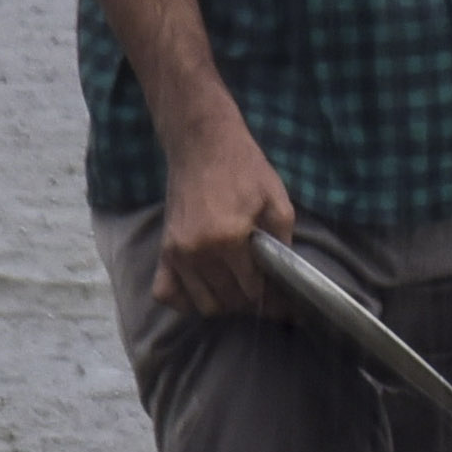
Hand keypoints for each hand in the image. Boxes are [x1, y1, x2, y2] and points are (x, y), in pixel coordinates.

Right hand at [154, 116, 297, 320]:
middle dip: (249, 303)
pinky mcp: (163, 250)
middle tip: (265, 296)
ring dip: (222, 303)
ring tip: (239, 290)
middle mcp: (198, 252)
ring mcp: (176, 254)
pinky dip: (184, 300)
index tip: (284, 304)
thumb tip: (287, 275)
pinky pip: (166, 293)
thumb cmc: (245, 169)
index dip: (271, 300)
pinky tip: (204, 290)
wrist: (203, 147)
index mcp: (229, 240)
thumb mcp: (277, 201)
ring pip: (200, 303)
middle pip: (227, 300)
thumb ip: (282, 241)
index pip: (252, 290)